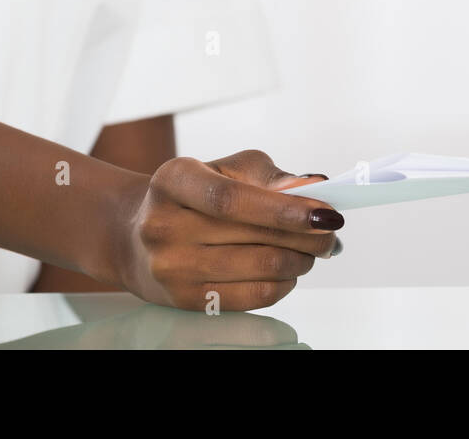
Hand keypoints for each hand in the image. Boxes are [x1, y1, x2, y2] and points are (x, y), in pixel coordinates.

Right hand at [119, 150, 342, 311]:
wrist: (136, 234)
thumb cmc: (194, 193)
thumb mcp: (223, 169)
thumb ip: (269, 176)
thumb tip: (316, 187)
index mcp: (174, 179)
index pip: (232, 199)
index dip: (284, 208)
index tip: (326, 212)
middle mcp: (164, 225)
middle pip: (253, 236)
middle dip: (307, 237)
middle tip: (332, 232)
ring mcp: (171, 267)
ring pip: (260, 269)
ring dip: (301, 261)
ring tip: (314, 251)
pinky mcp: (185, 300)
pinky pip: (253, 297)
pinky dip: (284, 283)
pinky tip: (291, 270)